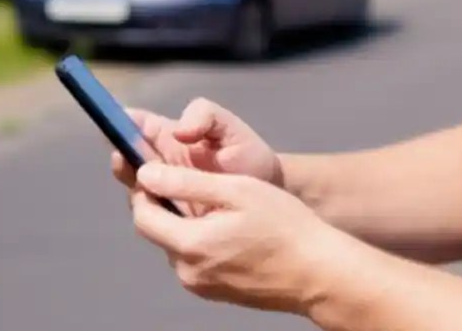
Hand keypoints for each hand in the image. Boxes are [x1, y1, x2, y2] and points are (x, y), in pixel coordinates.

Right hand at [113, 98, 282, 215]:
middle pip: (127, 159)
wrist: (268, 192)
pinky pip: (152, 215)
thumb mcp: (228, 126)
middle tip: (122, 157)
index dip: (121, 123)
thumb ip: (204, 115)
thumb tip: (177, 131)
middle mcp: (159, 164)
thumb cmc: (246, 152)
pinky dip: (149, 212)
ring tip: (143, 183)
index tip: (115, 124)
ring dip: (134, 186)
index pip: (136, 126)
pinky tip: (158, 209)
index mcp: (167, 136)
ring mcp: (164, 191)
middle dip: (121, 157)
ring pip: (136, 188)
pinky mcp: (173, 217)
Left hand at [130, 163, 345, 314]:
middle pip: (158, 231)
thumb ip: (187, 182)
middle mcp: (188, 272)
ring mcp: (202, 286)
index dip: (144, 189)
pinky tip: (230, 228)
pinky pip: (195, 260)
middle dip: (165, 204)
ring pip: (177, 245)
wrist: (318, 274)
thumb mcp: (238, 190)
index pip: (142, 215)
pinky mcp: (216, 293)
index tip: (156, 169)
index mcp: (190, 245)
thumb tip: (145, 174)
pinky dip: (202, 240)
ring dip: (185, 223)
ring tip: (218, 205)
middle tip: (189, 181)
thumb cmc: (285, 226)